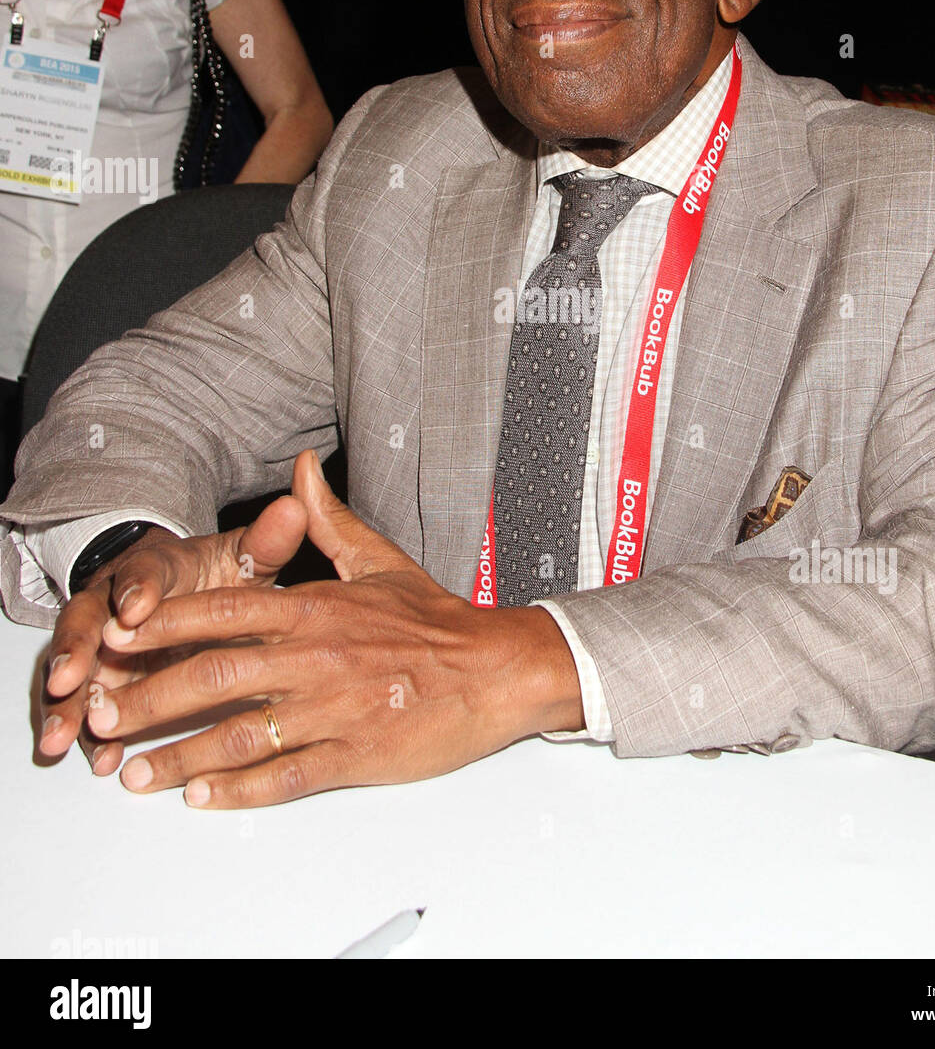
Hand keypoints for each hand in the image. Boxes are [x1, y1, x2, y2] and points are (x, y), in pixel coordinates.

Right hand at [40, 495, 307, 774]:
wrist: (187, 588)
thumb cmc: (218, 574)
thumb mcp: (243, 557)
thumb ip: (266, 541)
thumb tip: (295, 508)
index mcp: (153, 568)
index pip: (140, 572)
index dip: (136, 589)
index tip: (135, 609)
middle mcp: (113, 603)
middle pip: (84, 623)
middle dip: (76, 652)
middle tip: (70, 679)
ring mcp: (100, 645)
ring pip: (76, 671)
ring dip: (68, 704)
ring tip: (65, 735)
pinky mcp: (101, 681)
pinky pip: (88, 707)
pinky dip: (89, 735)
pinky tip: (99, 758)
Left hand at [89, 451, 582, 807]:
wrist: (498, 669)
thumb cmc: (437, 618)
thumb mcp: (379, 558)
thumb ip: (327, 518)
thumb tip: (300, 468)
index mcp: (316, 607)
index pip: (223, 610)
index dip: (161, 626)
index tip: (118, 638)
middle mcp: (317, 656)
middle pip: (213, 678)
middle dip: (148, 700)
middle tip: (103, 716)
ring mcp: (335, 708)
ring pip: (240, 737)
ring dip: (179, 758)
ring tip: (133, 774)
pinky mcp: (356, 754)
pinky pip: (286, 777)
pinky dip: (239, 792)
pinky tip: (203, 799)